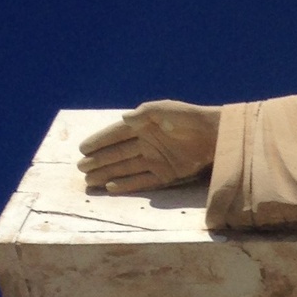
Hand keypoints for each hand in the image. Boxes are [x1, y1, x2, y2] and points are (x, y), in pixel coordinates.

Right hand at [77, 100, 221, 192]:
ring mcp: (156, 160)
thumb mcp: (165, 110)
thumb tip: (124, 119)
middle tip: (80, 169)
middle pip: (117, 154)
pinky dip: (128, 184)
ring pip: (126, 169)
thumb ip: (145, 114)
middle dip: (98, 161)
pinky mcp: (167, 174)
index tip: (81, 149)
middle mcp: (146, 144)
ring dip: (108, 174)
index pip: (116, 135)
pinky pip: (143, 181)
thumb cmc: (189, 118)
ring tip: (90, 181)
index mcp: (143, 127)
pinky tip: (111, 187)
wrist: (216, 134)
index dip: (99, 142)